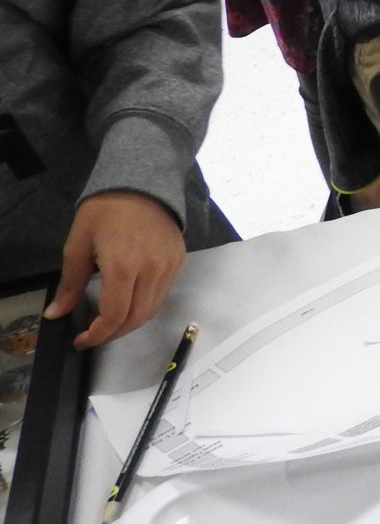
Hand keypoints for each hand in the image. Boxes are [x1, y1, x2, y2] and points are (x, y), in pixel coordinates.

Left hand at [45, 191, 184, 348]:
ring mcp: (169, 265)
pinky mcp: (178, 259)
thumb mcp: (78, 245)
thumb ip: (70, 284)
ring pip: (153, 308)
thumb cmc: (105, 211)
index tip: (81, 340)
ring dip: (130, 322)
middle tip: (94, 335)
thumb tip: (57, 313)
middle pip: (137, 317)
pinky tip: (129, 300)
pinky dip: (145, 305)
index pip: (114, 315)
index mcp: (123, 266)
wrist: (142, 183)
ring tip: (110, 321)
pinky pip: (163, 292)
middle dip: (113, 333)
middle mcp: (152, 269)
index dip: (97, 335)